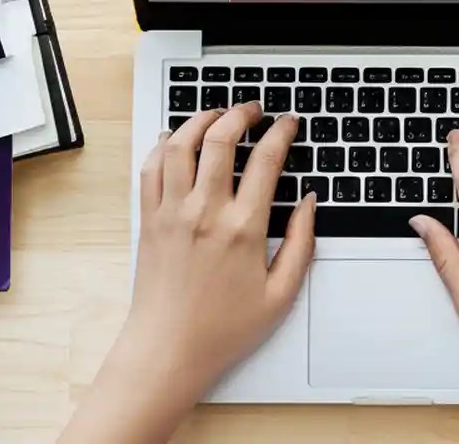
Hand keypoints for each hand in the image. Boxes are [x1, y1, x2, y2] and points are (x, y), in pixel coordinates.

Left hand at [61, 103, 314, 443]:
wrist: (168, 349)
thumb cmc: (223, 328)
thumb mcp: (281, 293)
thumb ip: (301, 243)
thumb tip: (310, 203)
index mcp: (243, 228)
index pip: (266, 160)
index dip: (281, 132)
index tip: (288, 124)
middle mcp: (204, 212)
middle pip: (220, 139)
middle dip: (241, 113)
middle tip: (253, 109)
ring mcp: (171, 213)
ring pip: (180, 144)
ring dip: (200, 120)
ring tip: (217, 114)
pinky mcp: (148, 220)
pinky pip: (151, 168)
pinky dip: (163, 145)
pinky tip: (176, 140)